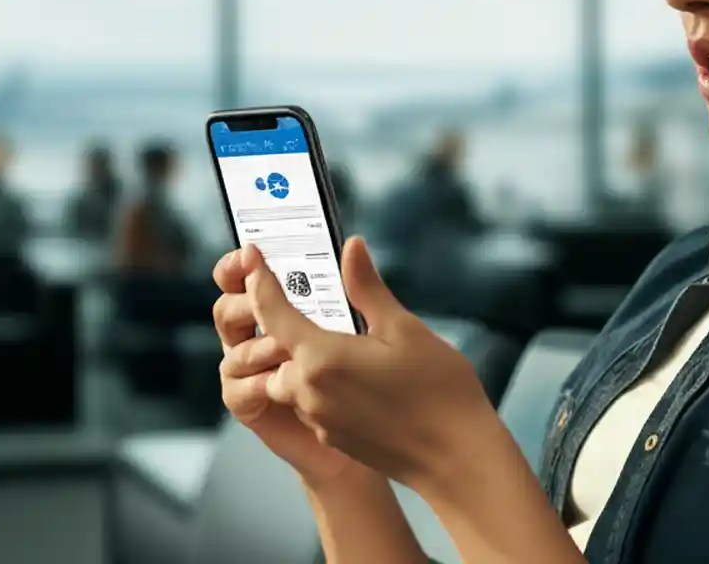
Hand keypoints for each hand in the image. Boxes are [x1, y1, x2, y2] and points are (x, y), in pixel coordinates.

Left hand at [237, 236, 503, 493]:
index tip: (252, 256)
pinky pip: (312, 405)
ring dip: (307, 361)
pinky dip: (325, 387)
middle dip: (290, 329)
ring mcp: (319, 420)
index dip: (259, 282)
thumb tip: (351, 248)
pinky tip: (362, 381)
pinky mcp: (333, 439)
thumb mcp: (405, 330)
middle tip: (318, 307)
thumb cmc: (439, 391)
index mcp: (321, 358)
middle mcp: (309, 391)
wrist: (457, 460)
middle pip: (279, 350)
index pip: (272, 313)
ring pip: (293, 380)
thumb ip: (368, 290)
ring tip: (346, 345)